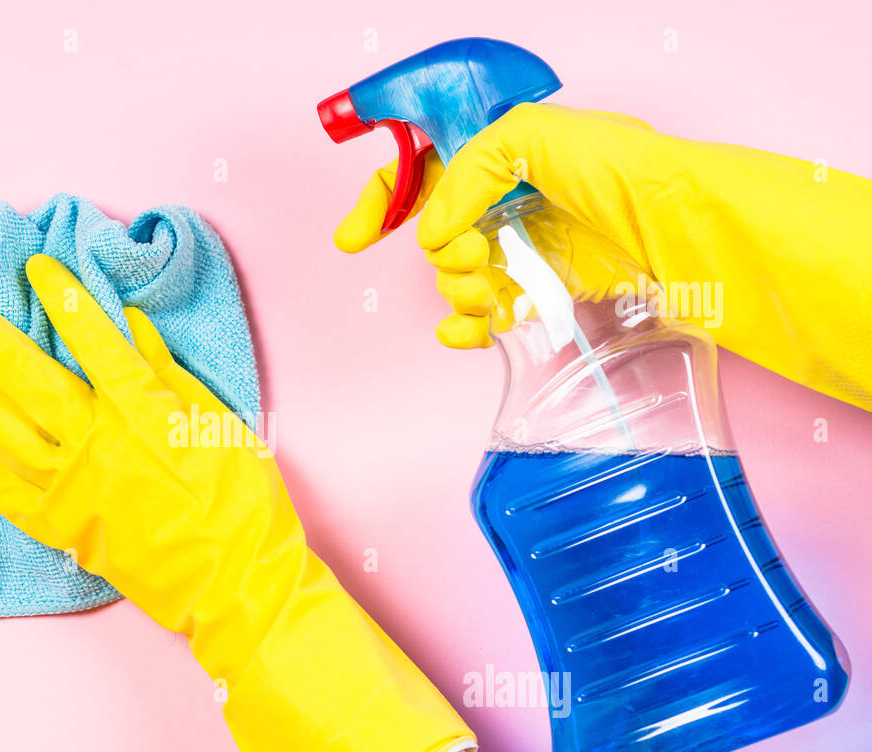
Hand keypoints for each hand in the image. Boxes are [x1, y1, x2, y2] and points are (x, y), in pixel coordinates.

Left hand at [0, 254, 298, 682]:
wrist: (232, 577)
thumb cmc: (238, 499)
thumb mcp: (217, 422)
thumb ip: (168, 372)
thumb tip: (131, 323)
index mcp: (143, 412)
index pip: (95, 342)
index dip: (64, 299)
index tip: (37, 268)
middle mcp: (97, 444)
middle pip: (28, 379)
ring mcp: (70, 487)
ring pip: (3, 429)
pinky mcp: (58, 525)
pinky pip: (0, 487)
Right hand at [336, 102, 871, 409]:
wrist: (677, 231)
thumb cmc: (624, 171)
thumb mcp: (536, 137)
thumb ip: (467, 169)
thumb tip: (433, 227)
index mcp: (497, 153)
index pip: (420, 172)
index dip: (382, 203)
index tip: (353, 238)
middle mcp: (503, 200)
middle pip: (432, 235)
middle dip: (440, 253)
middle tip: (473, 255)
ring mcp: (520, 246)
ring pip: (454, 279)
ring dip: (459, 290)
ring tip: (491, 290)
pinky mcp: (539, 290)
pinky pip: (481, 316)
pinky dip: (466, 329)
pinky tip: (466, 334)